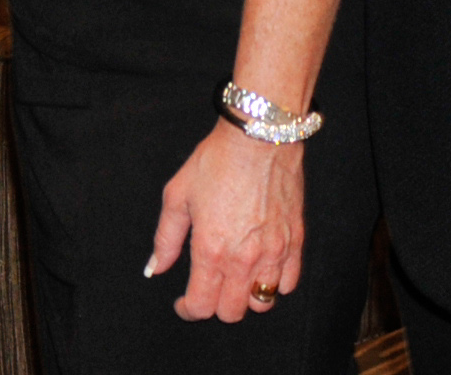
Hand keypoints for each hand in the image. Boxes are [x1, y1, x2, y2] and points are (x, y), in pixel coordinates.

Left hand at [147, 121, 306, 321]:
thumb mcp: (178, 196)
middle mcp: (244, 260)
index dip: (188, 310)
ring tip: (234, 278)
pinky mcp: (295, 243)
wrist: (258, 138)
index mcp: (211, 250)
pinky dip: (274, 283)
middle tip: (207, 288)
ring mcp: (274, 254)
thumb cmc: (216, 162)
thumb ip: (166, 239)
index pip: (201, 305)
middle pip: (232, 312)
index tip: (183, 303)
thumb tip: (154, 269)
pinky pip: (288, 283)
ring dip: (245, 297)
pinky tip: (261, 268)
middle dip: (215, 306)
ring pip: (262, 304)